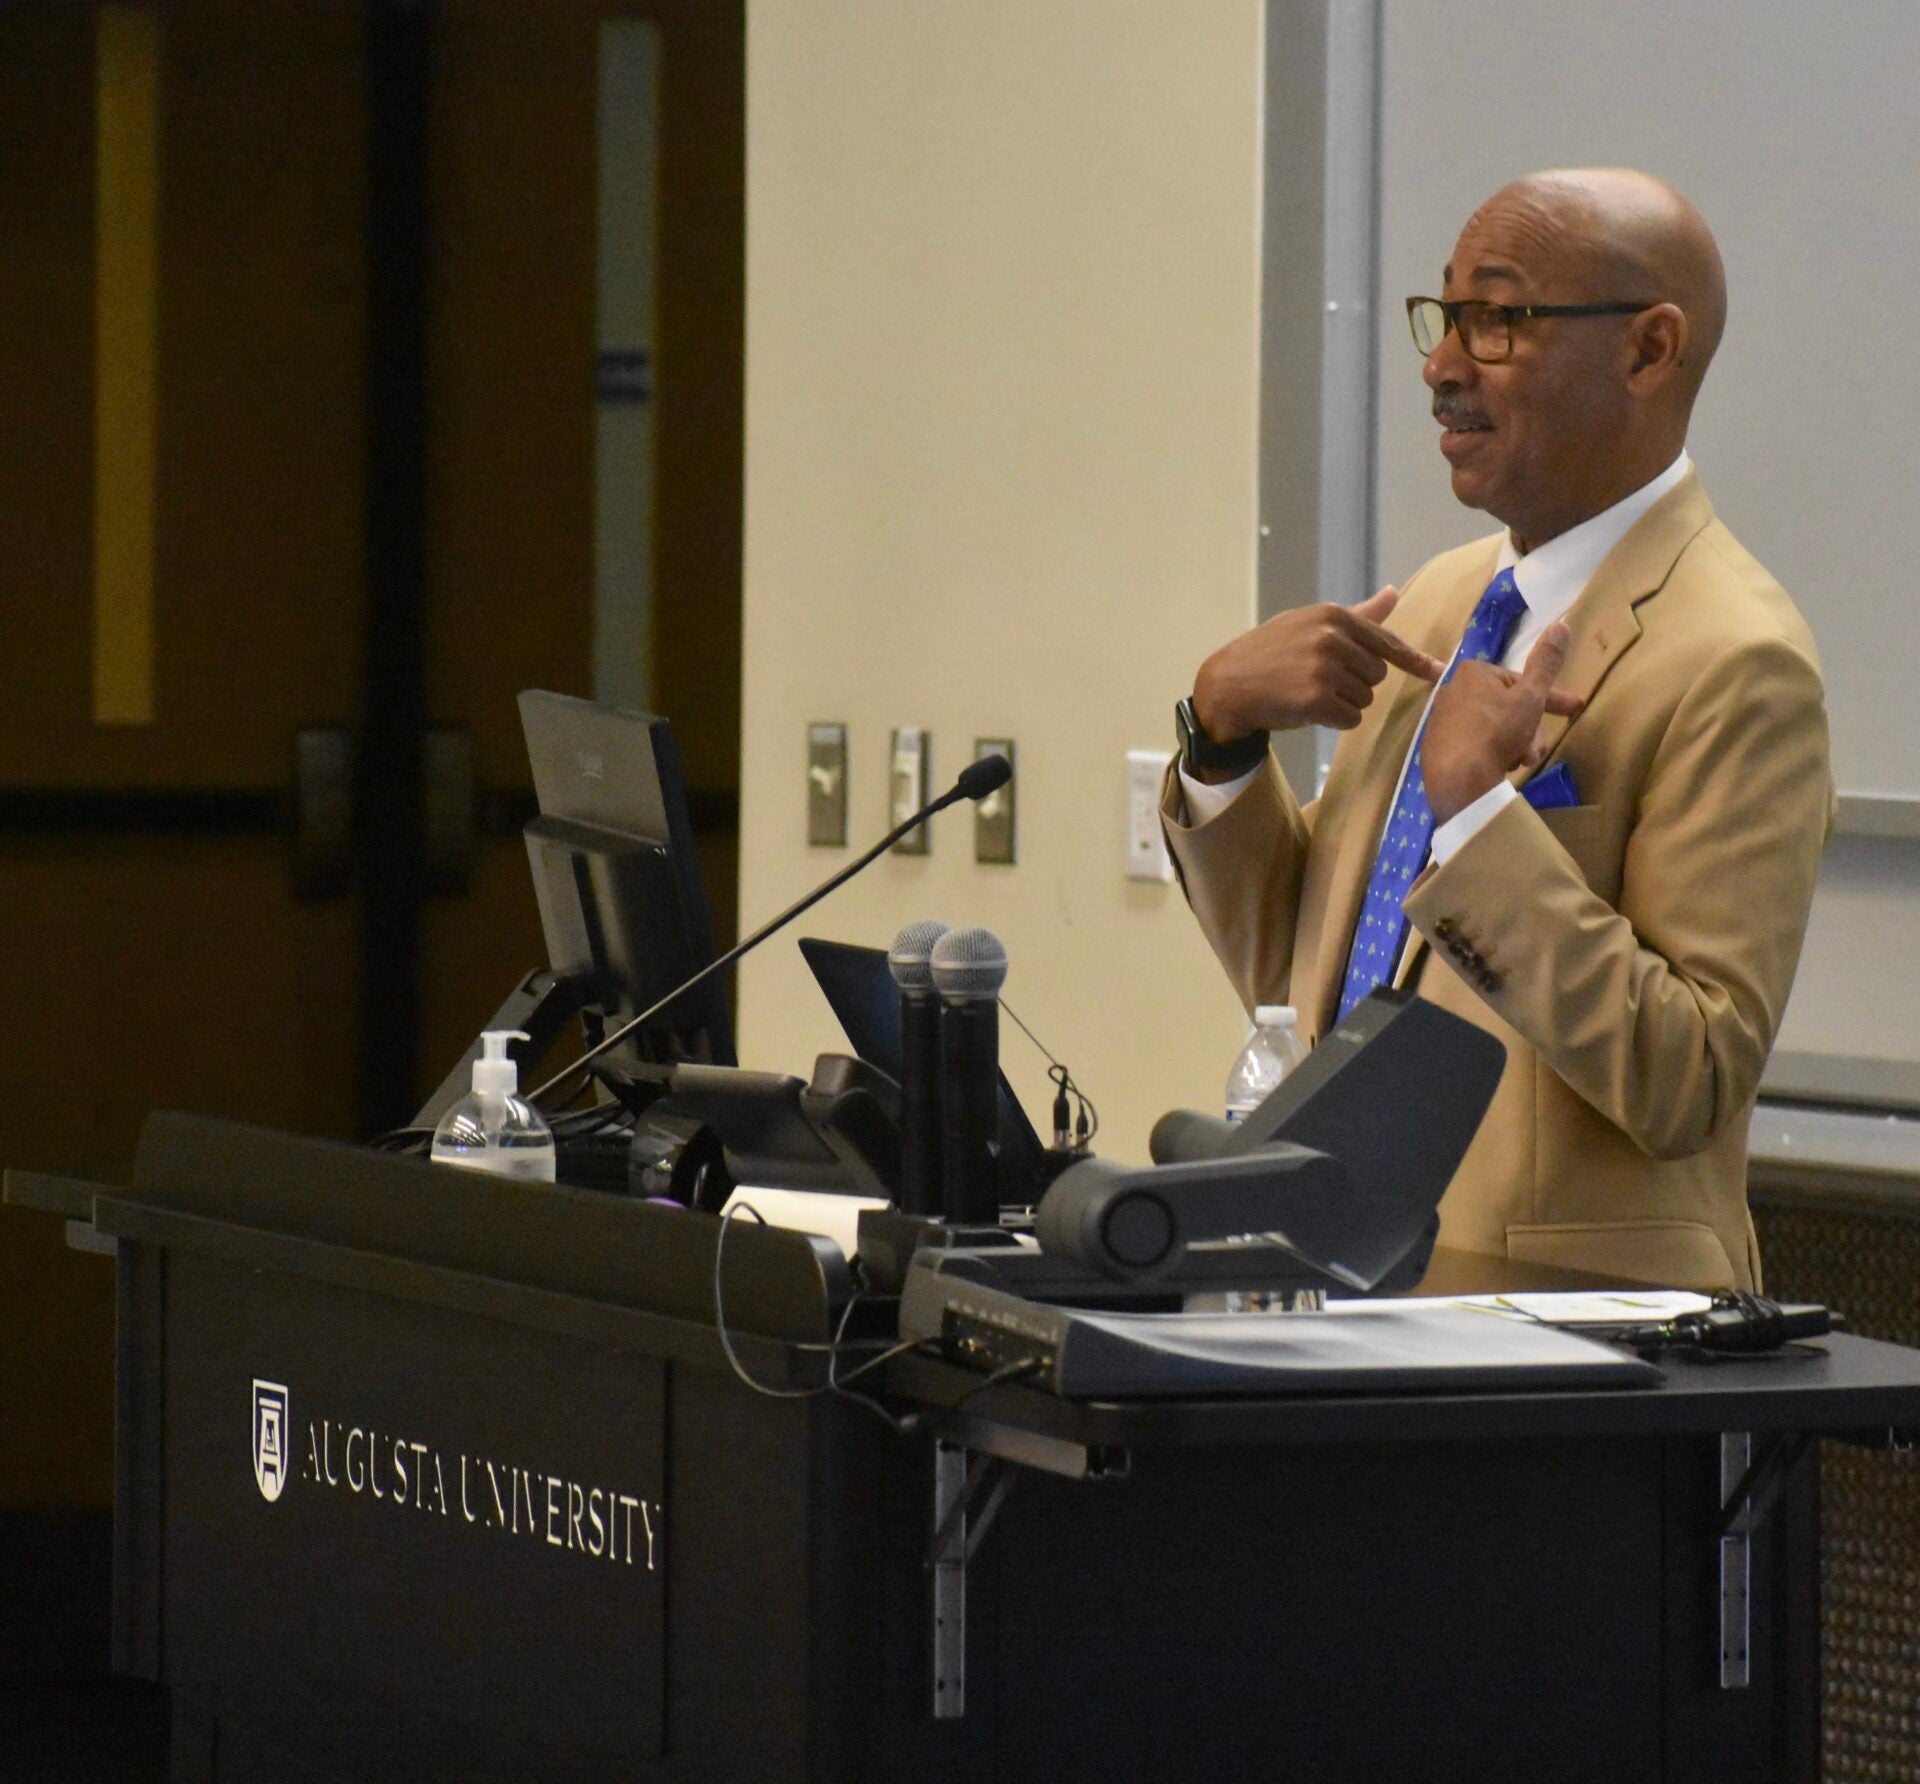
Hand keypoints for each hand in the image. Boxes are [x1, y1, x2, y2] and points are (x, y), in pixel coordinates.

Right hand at [1190, 588, 1445, 764]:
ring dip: (1342, 704)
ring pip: (1364, 699)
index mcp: (1333, 615)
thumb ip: (1358, 614)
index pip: (1385, 642)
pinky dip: (1333, 721)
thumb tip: (1395, 592)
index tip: (1438, 671)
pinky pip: (1350, 719)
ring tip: (1307, 692)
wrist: (1227, 684)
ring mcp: (1324, 668)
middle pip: (1376, 674)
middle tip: (1318, 680)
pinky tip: (1306, 709)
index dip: (1414, 661)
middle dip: (1355, 683)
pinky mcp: (1317, 699)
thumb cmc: (1270, 653)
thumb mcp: (1310, 624)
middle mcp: (1331, 637)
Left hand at [1422, 623, 1585, 822]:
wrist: (1458, 778)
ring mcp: (1442, 721)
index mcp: (1475, 672)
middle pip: (1508, 709)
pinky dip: (1491, 755)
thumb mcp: (1530, 697)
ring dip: (1514, 746)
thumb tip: (1561, 625)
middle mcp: (1453, 690)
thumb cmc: (1497, 731)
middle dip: (1529, 731)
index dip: (1550, 699)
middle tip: (1533, 752)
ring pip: (1494, 729)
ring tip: (1517, 763)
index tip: (1574, 709)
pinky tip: (1497, 770)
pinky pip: (1474, 746)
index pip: (1522, 682)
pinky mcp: (1436, 748)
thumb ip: (1546, 664)